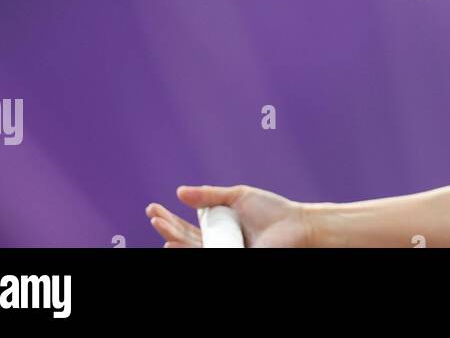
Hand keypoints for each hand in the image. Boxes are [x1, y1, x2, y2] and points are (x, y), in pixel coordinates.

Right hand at [146, 185, 312, 247]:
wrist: (296, 224)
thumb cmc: (271, 211)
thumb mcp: (237, 197)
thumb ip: (209, 195)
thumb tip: (179, 192)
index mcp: (218, 229)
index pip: (187, 228)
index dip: (169, 220)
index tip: (153, 208)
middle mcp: (218, 243)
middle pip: (186, 240)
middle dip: (167, 229)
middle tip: (153, 215)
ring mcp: (225, 252)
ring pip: (193, 250)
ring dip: (175, 241)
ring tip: (162, 231)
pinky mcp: (234, 258)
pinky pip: (209, 256)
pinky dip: (190, 251)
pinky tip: (175, 245)